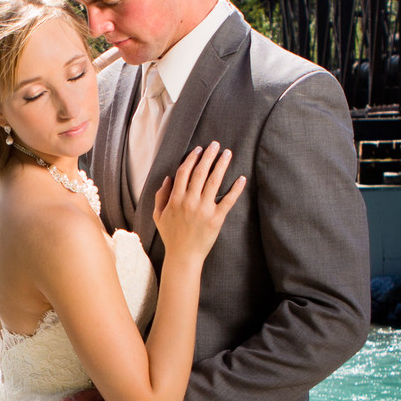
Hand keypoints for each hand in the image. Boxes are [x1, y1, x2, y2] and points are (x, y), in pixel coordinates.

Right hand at [151, 144, 244, 260]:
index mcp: (175, 199)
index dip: (192, 159)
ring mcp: (203, 210)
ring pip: (213, 182)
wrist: (183, 256)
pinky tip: (241, 178)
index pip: (184, 173)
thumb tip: (168, 179)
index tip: (199, 150)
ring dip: (221, 165)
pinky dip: (235, 189)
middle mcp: (189, 202)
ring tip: (228, 154)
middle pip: (200, 173)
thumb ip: (160, 196)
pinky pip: (227, 201)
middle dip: (208, 156)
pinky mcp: (216, 219)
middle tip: (215, 144)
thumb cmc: (171, 237)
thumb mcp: (158, 216)